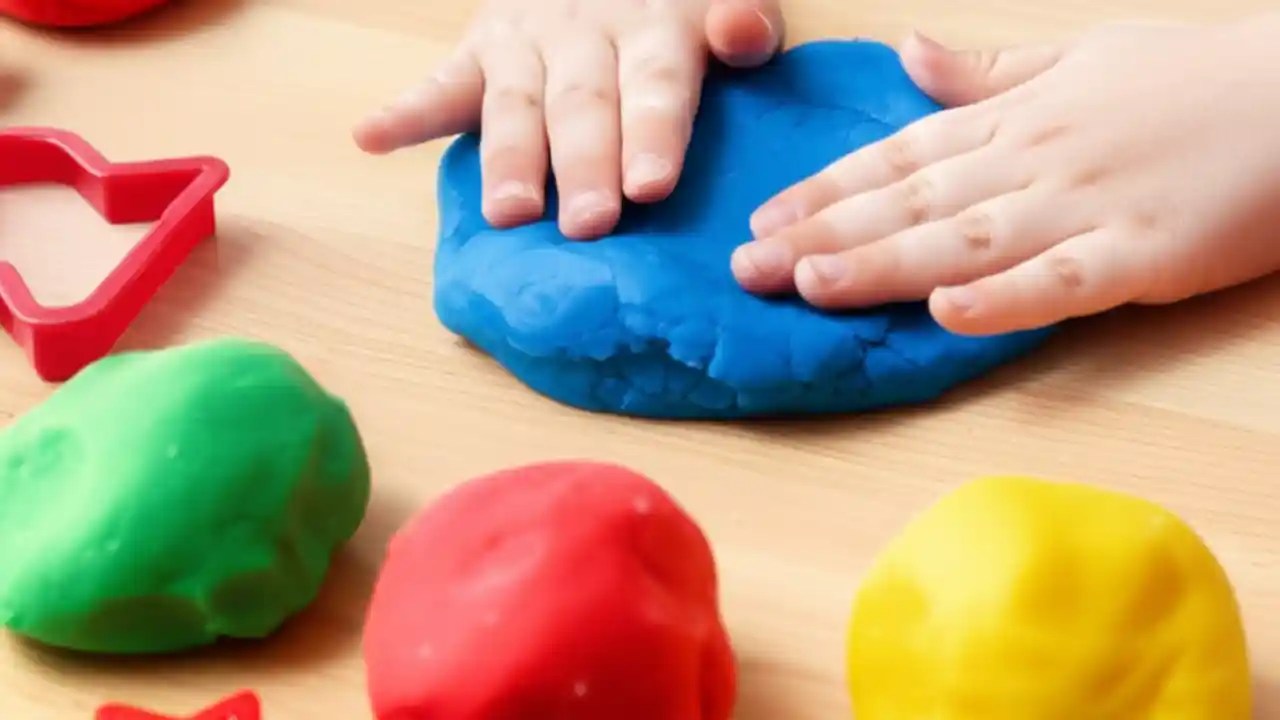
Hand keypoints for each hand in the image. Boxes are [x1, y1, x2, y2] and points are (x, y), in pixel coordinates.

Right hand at [354, 0, 783, 239]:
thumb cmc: (671, 9)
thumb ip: (741, 24)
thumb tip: (745, 35)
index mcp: (653, 31)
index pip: (653, 86)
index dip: (650, 134)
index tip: (648, 186)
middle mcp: (585, 35)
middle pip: (583, 105)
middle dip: (583, 164)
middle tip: (587, 222)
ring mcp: (525, 44)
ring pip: (516, 104)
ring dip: (510, 158)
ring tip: (508, 211)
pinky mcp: (479, 52)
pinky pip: (440, 83)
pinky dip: (405, 113)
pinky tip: (369, 136)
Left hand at [732, 18, 1279, 334]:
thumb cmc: (1191, 79)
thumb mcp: (1077, 57)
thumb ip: (986, 73)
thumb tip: (908, 57)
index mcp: (1015, 120)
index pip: (900, 158)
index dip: (825, 190)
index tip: (762, 217)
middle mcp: (1032, 160)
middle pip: (910, 203)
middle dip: (822, 235)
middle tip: (748, 268)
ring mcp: (1085, 204)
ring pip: (965, 239)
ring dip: (883, 262)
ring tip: (811, 283)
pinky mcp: (1144, 252)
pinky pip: (1063, 279)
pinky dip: (1004, 297)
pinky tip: (948, 312)